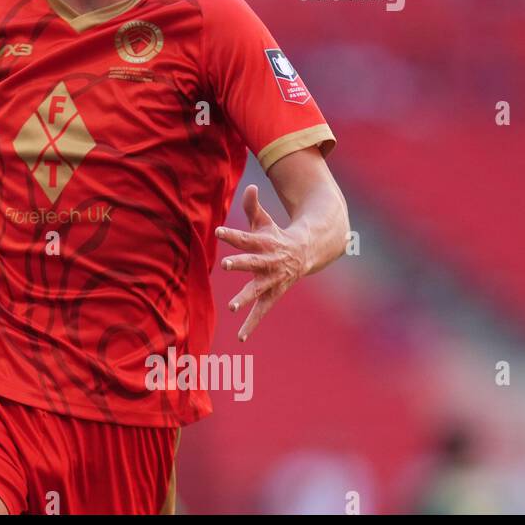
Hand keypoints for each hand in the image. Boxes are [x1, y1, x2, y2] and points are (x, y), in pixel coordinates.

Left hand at [215, 184, 309, 341]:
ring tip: (231, 307)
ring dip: (245, 298)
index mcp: (265, 243)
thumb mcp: (264, 220)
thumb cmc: (275, 235)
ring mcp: (272, 280)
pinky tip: (240, 338)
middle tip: (225, 264)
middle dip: (239, 263)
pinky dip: (251, 324)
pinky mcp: (273, 294)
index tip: (218, 231)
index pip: (246, 237)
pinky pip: (261, 311)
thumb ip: (253, 206)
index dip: (232, 234)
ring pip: (258, 290)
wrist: (305, 253)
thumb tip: (250, 187)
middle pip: (252, 262)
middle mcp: (269, 262)